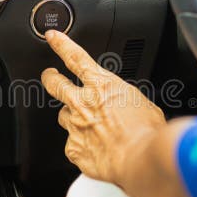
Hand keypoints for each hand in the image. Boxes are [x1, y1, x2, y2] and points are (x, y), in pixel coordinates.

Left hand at [41, 30, 165, 184]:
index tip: (52, 37)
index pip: (75, 57)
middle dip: (50, 78)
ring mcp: (75, 125)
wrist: (141, 158)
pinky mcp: (74, 148)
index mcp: (102, 85)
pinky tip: (94, 150)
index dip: (61, 45)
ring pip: (62, 116)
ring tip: (87, 126)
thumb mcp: (142, 102)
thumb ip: (125, 99)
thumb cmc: (147, 132)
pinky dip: (81, 147)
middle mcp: (83, 103)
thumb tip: (125, 103)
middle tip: (49, 76)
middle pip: (55, 84)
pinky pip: (72, 145)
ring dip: (71, 117)